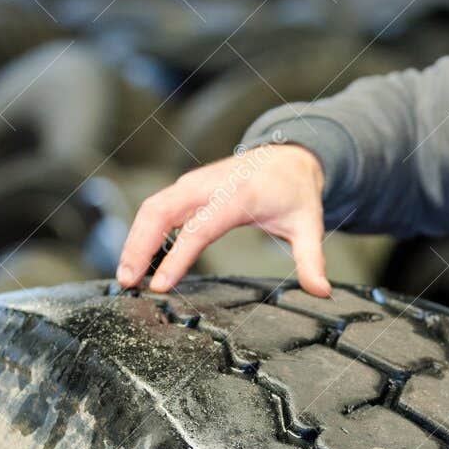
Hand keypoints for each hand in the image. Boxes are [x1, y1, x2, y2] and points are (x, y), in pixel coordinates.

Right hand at [115, 143, 330, 296]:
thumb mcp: (309, 225)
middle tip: (128, 283)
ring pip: (151, 208)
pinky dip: (141, 232)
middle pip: (161, 212)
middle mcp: (209, 185)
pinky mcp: (185, 188)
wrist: (288, 157)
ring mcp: (193, 184)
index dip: (177, 257)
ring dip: (133, 240)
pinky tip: (136, 259)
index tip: (160, 285)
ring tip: (126, 277)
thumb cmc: (295, 192)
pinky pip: (155, 208)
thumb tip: (322, 291)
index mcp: (238, 195)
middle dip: (139, 246)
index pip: (200, 228)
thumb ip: (312, 259)